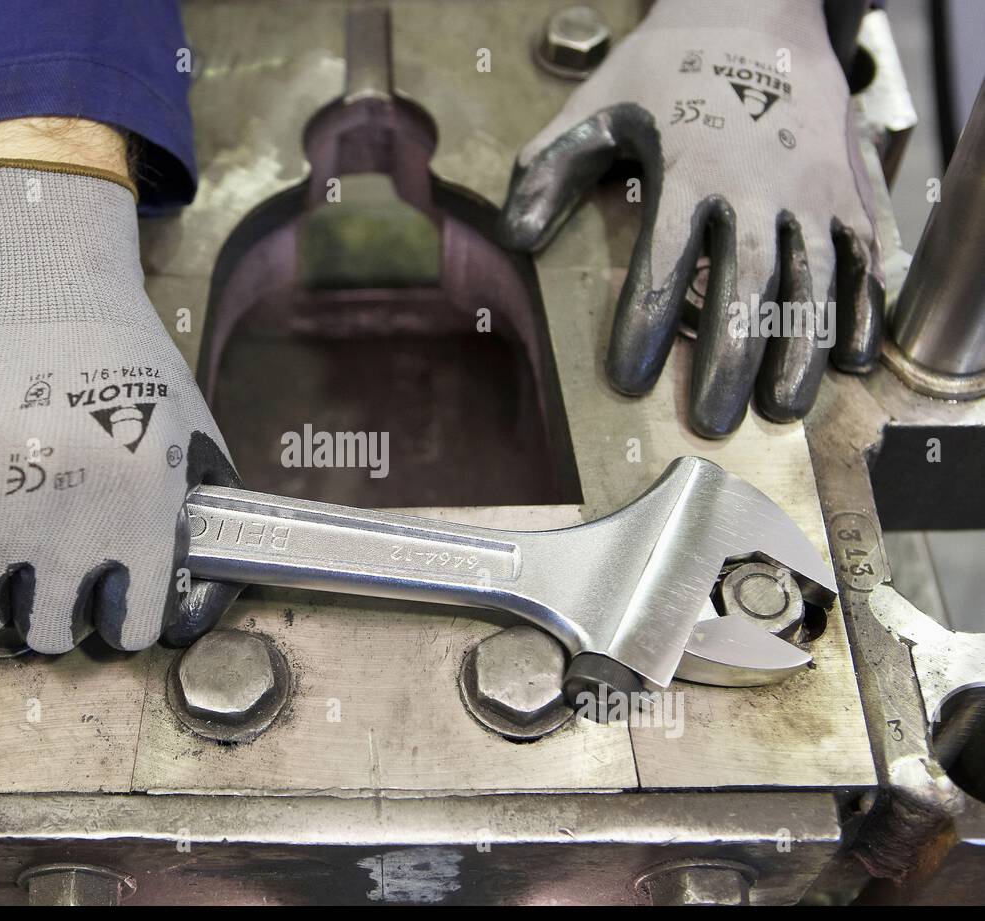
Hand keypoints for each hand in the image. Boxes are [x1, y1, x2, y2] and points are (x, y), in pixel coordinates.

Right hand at [0, 165, 238, 653]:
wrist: (38, 284)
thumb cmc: (121, 357)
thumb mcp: (189, 429)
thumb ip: (195, 513)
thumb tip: (199, 590)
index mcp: (139, 516)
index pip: (132, 630)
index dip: (123, 622)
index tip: (109, 608)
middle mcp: (63, 528)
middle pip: (49, 636)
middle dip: (54, 613)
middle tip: (48, 581)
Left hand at [498, 0, 881, 436]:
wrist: (759, 13)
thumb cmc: (668, 69)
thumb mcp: (597, 105)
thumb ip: (550, 170)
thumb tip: (513, 234)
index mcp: (689, 168)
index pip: (662, 261)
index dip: (642, 325)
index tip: (626, 381)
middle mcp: (757, 182)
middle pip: (746, 284)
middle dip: (729, 359)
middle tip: (712, 421)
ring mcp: (813, 187)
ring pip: (814, 280)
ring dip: (799, 349)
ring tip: (782, 409)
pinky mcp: (853, 188)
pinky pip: (866, 257)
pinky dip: (861, 310)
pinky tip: (849, 360)